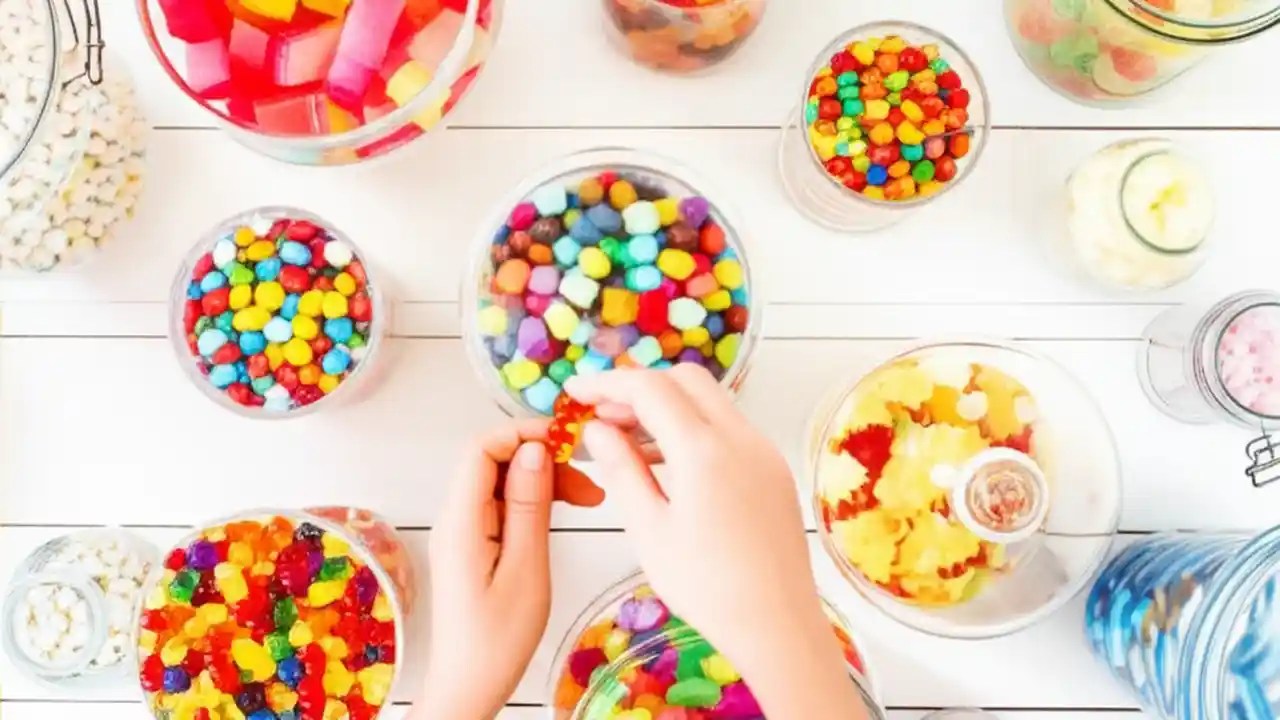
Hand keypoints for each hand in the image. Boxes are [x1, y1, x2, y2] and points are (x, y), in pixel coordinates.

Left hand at [413, 420, 603, 719]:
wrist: (468, 687)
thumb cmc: (496, 642)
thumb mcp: (526, 571)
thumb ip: (530, 507)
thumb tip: (535, 451)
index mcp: (461, 523)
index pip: (481, 449)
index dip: (522, 434)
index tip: (567, 441)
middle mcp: (456, 520)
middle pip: (493, 461)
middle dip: (541, 457)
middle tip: (588, 479)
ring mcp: (464, 532)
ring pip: (502, 482)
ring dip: (543, 480)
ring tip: (588, 499)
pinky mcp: (474, 546)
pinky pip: (502, 505)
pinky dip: (535, 501)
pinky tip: (563, 513)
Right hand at [566, 367, 867, 719]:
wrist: (778, 624)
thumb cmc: (708, 587)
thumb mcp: (650, 530)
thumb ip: (621, 470)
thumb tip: (597, 428)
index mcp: (704, 450)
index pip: (649, 389)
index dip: (606, 382)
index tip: (575, 391)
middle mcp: (741, 438)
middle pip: (685, 380)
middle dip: (639, 387)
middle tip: (601, 412)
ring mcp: (763, 451)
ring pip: (711, 402)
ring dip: (668, 406)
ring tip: (625, 438)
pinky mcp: (774, 469)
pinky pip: (729, 428)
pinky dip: (693, 427)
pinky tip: (667, 460)